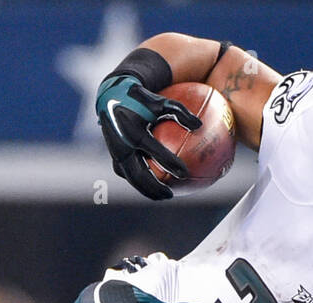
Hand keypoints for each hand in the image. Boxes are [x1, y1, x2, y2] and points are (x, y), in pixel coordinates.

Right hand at [96, 74, 201, 199]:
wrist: (112, 96)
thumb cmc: (142, 98)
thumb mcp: (161, 102)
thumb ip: (180, 112)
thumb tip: (200, 126)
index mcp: (133, 130)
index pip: (153, 150)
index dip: (169, 162)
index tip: (184, 173)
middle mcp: (121, 144)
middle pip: (137, 174)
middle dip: (153, 187)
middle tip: (170, 195)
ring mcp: (115, 152)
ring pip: (131, 177)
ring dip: (146, 189)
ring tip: (163, 196)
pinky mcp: (114, 156)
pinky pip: (127, 173)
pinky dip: (140, 182)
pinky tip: (154, 186)